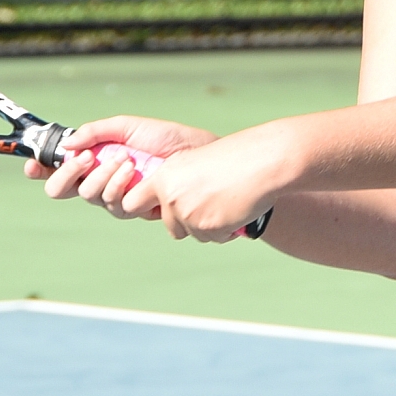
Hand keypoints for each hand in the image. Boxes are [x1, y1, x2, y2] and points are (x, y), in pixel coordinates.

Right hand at [24, 115, 216, 219]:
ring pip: (88, 197)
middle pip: (61, 191)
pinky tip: (135, 172)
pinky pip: (115, 205)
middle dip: (67, 174)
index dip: (40, 169)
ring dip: (102, 177)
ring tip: (125, 160)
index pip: (58, 170)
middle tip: (86, 158)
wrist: (200, 153)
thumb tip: (67, 144)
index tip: (32, 165)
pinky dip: (120, 185)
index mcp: (95, 159)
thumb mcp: (129, 127)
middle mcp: (101, 180)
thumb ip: (96, 131)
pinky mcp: (137, 208)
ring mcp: (117, 196)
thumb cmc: (168, 139)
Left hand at [120, 124, 288, 242]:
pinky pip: (214, 238)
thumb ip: (177, 184)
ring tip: (228, 200)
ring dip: (209, 224)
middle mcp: (171, 196)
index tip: (161, 206)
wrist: (262, 162)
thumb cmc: (236, 158)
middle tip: (210, 203)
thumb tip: (168, 207)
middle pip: (170, 225)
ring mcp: (188, 214)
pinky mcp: (207, 228)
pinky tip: (237, 208)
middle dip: (186, 221)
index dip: (146, 208)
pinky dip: (226, 229)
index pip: (133, 202)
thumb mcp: (195, 163)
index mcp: (164, 176)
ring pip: (193, 233)